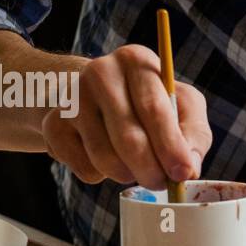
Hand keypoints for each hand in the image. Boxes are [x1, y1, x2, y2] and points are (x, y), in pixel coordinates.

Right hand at [40, 45, 211, 188]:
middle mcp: (100, 72)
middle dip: (150, 170)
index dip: (171, 146)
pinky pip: (83, 167)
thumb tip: (188, 168)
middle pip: (127, 136)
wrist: (95, 99)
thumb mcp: (182, 108)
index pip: (154, 109)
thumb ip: (194, 135)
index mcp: (136, 60)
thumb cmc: (149, 105)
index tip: (183, 174)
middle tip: (162, 184)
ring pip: (104, 157)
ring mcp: (71, 97)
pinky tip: (105, 160)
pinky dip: (101, 176)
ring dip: (127, 175)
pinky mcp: (52, 124)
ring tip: (136, 169)